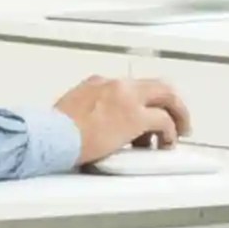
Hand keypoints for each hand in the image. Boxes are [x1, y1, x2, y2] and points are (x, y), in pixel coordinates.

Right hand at [53, 76, 192, 165]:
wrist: (51, 136)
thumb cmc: (53, 131)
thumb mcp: (69, 111)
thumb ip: (86, 111)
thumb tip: (92, 126)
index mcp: (98, 83)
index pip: (130, 86)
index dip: (143, 101)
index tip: (146, 114)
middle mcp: (116, 86)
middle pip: (156, 86)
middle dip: (170, 102)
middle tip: (177, 119)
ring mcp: (128, 99)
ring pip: (166, 97)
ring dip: (176, 115)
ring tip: (176, 133)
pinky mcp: (136, 118)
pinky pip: (164, 122)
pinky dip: (170, 132)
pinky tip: (166, 144)